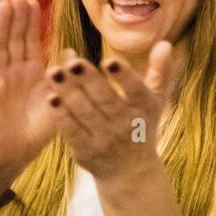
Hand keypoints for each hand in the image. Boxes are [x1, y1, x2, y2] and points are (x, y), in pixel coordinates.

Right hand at [0, 0, 55, 173]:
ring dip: (0, 26)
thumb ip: (64, 75)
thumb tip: (73, 51)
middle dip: (15, 17)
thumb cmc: (40, 127)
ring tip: (4, 5)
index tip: (32, 1)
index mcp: (32, 71)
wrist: (18, 152)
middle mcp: (13, 71)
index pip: (29, 40)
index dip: (29, 22)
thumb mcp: (59, 98)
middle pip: (13, 38)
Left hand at [45, 43, 174, 180]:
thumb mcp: (156, 101)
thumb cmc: (142, 126)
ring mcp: (106, 140)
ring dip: (68, 92)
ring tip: (53, 72)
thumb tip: (165, 43)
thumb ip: (160, 72)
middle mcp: (127, 125)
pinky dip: (61, 115)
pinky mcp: (86, 152)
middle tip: (73, 62)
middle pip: (106, 100)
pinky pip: (72, 131)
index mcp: (146, 109)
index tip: (109, 61)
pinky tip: (51, 98)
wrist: (130, 172)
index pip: (137, 92)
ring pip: (85, 113)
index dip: (124, 77)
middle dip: (89, 80)